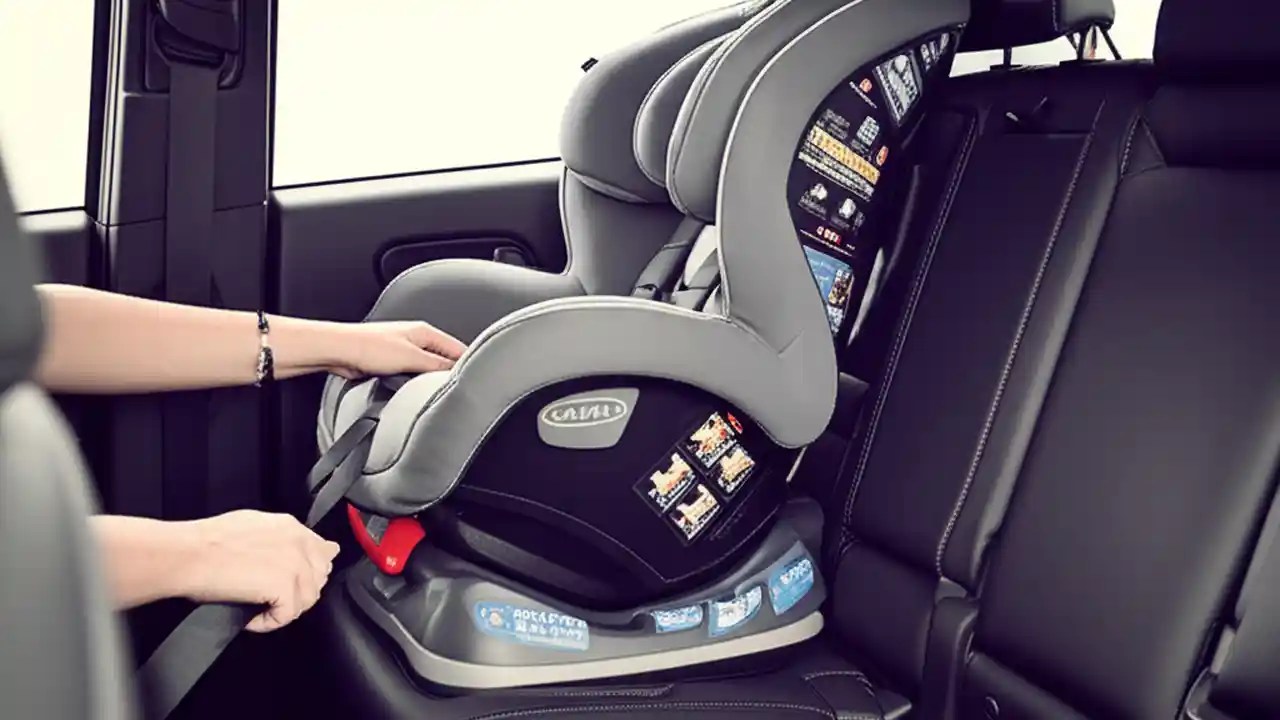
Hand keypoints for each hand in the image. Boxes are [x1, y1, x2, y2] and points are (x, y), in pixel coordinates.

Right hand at [177, 510, 340, 632]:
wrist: (190, 554)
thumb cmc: (208, 541)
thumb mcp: (254, 525)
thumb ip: (280, 537)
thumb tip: (293, 549)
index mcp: (292, 528)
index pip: (322, 553)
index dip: (310, 572)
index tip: (293, 583)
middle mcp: (300, 544)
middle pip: (318, 578)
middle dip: (299, 592)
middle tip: (271, 600)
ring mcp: (296, 565)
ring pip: (306, 600)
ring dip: (283, 609)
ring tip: (258, 609)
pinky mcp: (285, 587)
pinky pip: (287, 616)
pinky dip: (268, 623)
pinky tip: (251, 619)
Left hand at [328, 321, 466, 379]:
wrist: (340, 350)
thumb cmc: (369, 347)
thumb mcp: (411, 358)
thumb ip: (436, 366)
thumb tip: (455, 372)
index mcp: (424, 332)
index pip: (457, 348)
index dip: (466, 364)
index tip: (473, 380)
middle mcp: (415, 338)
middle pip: (442, 358)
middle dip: (446, 373)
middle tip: (452, 390)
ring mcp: (402, 349)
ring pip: (425, 367)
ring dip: (427, 378)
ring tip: (429, 390)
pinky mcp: (390, 361)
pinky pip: (410, 373)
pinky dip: (413, 381)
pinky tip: (410, 389)